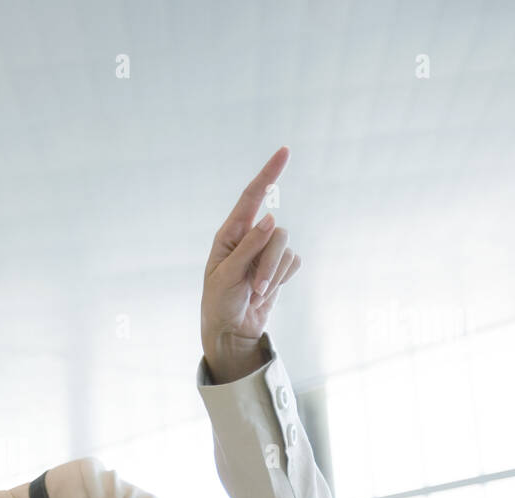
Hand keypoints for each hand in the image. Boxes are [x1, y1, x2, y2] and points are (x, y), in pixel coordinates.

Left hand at [201, 146, 302, 381]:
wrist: (231, 329)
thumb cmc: (220, 302)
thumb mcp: (227, 275)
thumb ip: (248, 247)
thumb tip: (269, 218)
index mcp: (230, 234)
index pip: (252, 196)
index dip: (269, 173)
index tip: (284, 151)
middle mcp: (250, 237)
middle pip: (276, 232)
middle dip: (270, 263)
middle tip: (257, 288)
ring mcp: (266, 251)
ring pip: (286, 248)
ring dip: (275, 275)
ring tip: (257, 293)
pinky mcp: (280, 265)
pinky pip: (294, 262)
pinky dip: (283, 279)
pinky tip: (267, 291)